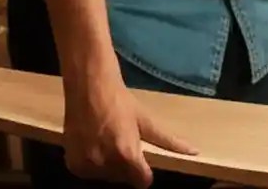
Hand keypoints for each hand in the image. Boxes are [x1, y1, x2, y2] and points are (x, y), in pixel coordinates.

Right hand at [62, 71, 197, 187]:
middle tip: (123, 143)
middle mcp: (106, 164)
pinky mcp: (73, 164)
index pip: (142, 182)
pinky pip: (88, 173)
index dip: (144, 172)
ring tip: (108, 142)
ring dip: (109, 166)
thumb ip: (169, 141)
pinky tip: (94, 145)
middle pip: (124, 178)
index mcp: (127, 155)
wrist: (89, 88)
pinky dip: (92, 164)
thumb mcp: (146, 121)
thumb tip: (194, 151)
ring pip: (106, 177)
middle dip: (127, 166)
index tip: (142, 162)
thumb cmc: (121, 102)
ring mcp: (87, 165)